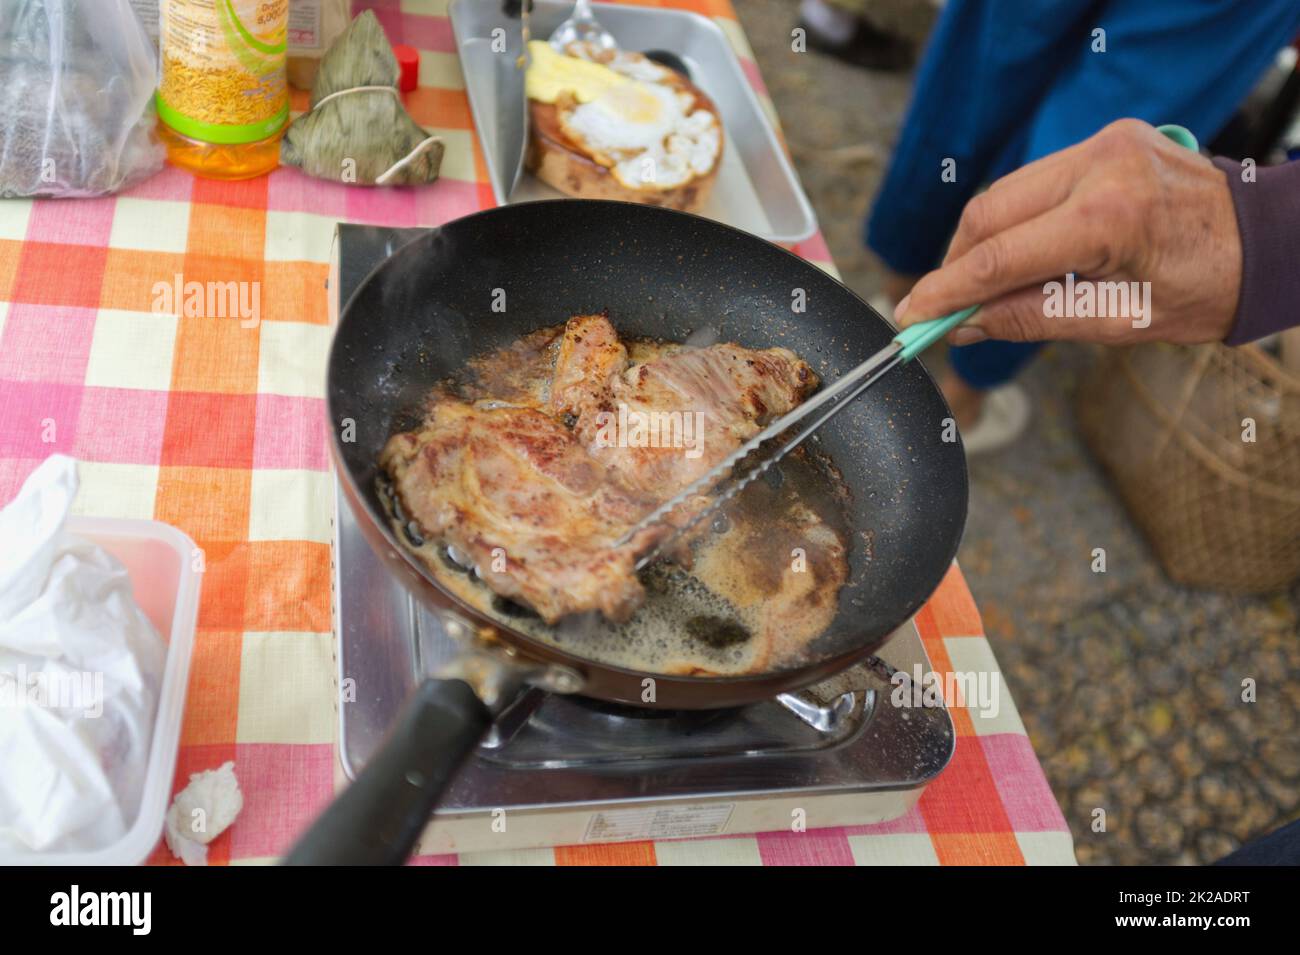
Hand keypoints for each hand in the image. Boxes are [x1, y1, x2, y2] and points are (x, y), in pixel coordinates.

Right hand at [893, 120, 1241, 345]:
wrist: (1266, 242)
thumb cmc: (1205, 289)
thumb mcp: (1117, 321)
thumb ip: (1033, 318)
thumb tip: (967, 324)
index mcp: (1109, 217)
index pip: (999, 257)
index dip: (946, 290)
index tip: (911, 316)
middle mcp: (1100, 166)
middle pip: (989, 214)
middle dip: (955, 264)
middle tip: (938, 308)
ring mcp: (1103, 144)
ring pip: (1004, 192)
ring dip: (980, 241)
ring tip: (976, 287)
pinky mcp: (1105, 139)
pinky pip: (1033, 181)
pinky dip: (1012, 220)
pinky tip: (1013, 254)